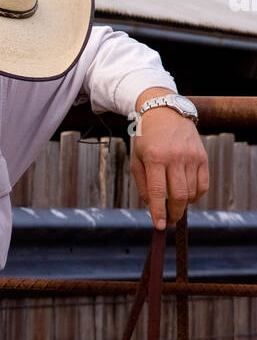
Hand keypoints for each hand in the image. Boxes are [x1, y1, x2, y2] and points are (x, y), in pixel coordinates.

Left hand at [130, 93, 208, 229]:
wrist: (165, 112)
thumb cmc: (147, 138)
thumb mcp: (136, 159)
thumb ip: (143, 184)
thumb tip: (152, 206)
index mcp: (154, 158)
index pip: (157, 192)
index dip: (158, 212)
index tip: (160, 226)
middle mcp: (174, 157)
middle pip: (179, 196)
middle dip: (174, 214)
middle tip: (169, 221)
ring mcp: (191, 156)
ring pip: (191, 192)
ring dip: (183, 204)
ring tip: (174, 203)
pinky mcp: (202, 156)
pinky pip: (203, 184)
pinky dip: (196, 195)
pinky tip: (187, 194)